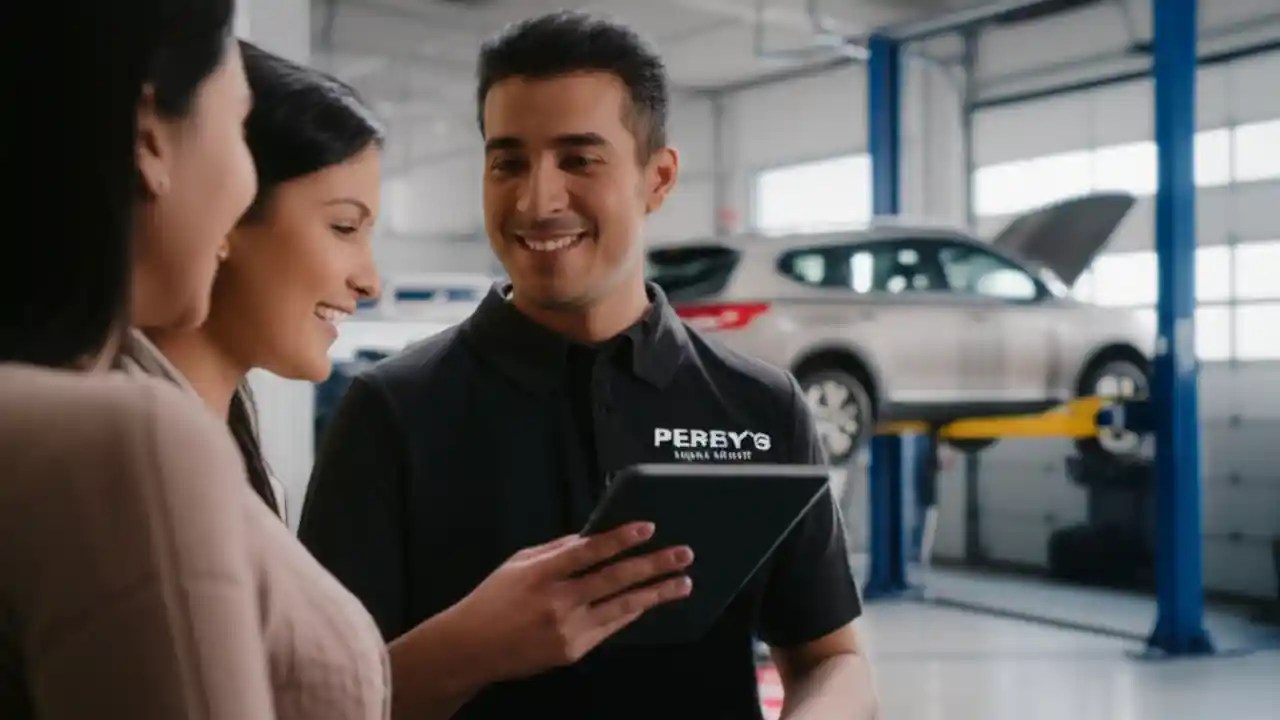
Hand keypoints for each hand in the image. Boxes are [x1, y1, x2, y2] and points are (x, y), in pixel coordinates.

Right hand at [453, 522, 692, 682]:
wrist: (472, 649)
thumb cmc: (494, 599)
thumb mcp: (518, 563)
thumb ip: (556, 550)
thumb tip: (591, 537)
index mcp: (541, 573)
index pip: (587, 551)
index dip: (619, 539)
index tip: (648, 528)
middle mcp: (558, 601)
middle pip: (614, 579)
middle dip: (653, 565)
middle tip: (683, 554)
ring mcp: (568, 629)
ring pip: (622, 606)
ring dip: (656, 593)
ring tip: (682, 583)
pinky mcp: (574, 650)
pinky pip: (611, 627)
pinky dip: (632, 612)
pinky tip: (650, 602)